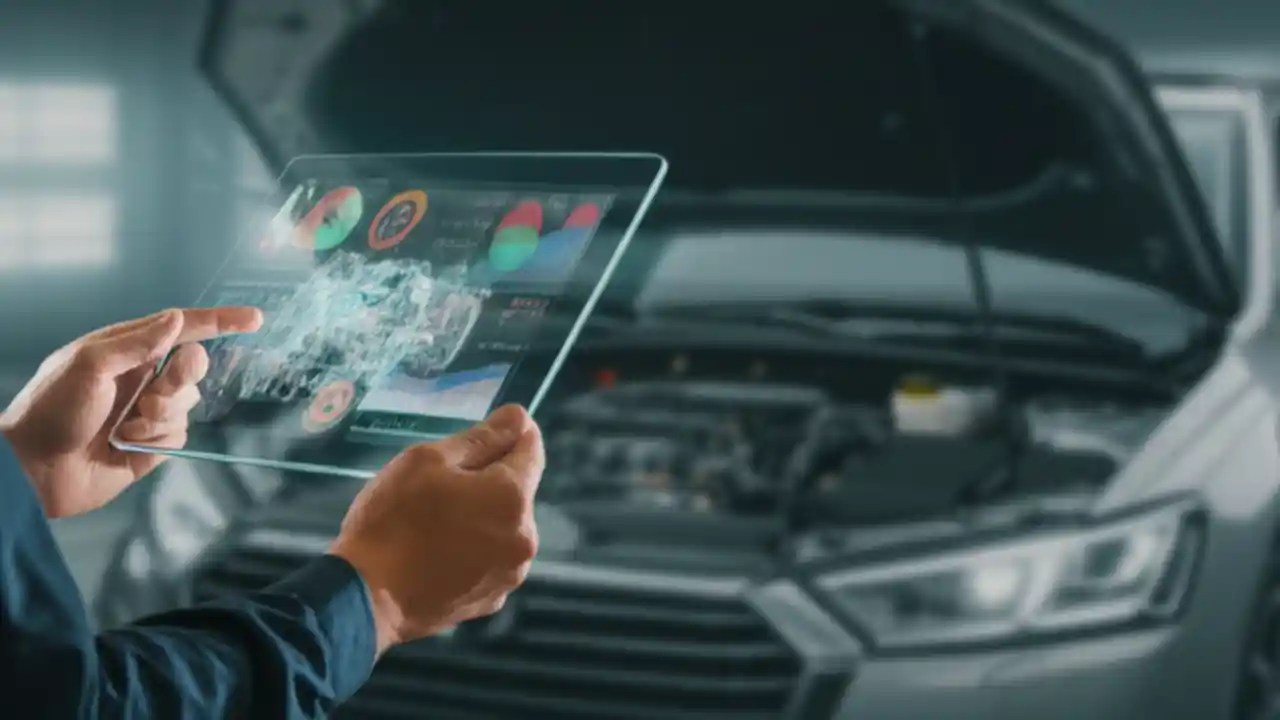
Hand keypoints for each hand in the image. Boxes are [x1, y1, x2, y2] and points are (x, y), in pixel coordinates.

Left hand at [0, 307, 262, 517]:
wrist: (33, 470)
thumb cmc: (51, 409)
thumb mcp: (88, 366)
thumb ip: (137, 342)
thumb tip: (178, 319)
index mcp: (126, 349)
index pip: (183, 328)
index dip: (220, 322)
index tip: (255, 319)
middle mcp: (141, 377)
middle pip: (192, 367)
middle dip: (180, 380)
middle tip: (153, 394)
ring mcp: (147, 411)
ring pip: (188, 405)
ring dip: (161, 416)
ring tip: (125, 427)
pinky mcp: (151, 444)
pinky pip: (178, 436)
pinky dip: (156, 440)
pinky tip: (125, 445)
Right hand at [330, 404, 543, 655]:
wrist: (364, 599)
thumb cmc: (392, 520)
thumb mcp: (426, 461)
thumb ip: (480, 438)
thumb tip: (519, 417)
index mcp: (513, 497)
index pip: (531, 451)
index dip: (513, 434)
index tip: (494, 427)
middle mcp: (525, 538)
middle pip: (516, 492)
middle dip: (489, 480)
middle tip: (441, 483)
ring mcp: (510, 574)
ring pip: (503, 528)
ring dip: (483, 517)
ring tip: (436, 522)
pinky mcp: (492, 600)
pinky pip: (490, 560)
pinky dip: (474, 550)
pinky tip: (438, 552)